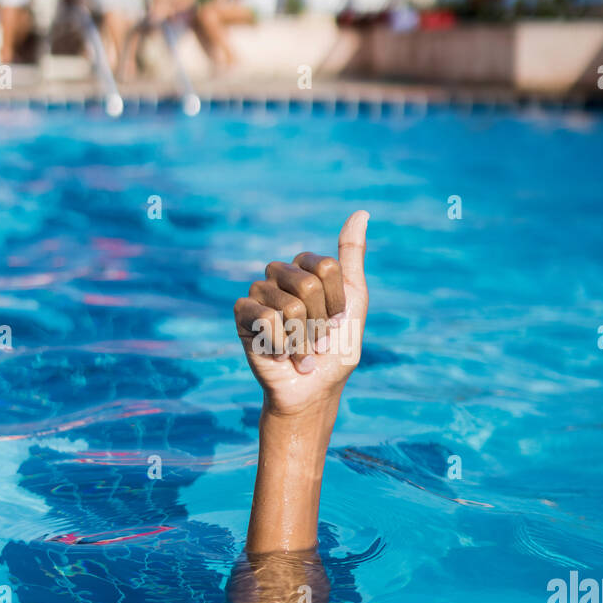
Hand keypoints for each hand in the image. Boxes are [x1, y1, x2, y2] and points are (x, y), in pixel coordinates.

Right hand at [234, 210, 368, 417]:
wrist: (312, 391)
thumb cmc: (335, 351)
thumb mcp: (353, 303)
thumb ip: (352, 258)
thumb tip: (361, 212)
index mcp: (306, 267)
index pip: (326, 267)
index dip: (337, 302)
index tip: (336, 321)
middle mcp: (280, 274)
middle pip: (308, 284)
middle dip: (320, 323)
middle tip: (317, 341)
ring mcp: (259, 292)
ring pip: (289, 306)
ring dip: (303, 340)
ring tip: (300, 352)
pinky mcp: (241, 314)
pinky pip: (265, 319)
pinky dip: (281, 345)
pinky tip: (280, 355)